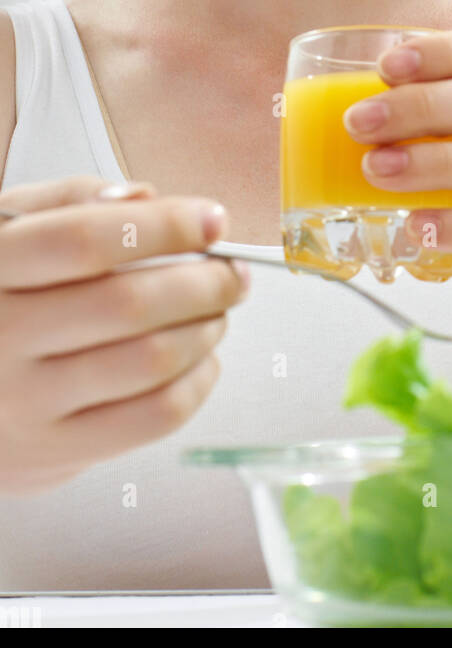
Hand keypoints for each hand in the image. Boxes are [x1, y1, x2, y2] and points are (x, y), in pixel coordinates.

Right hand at [0, 174, 247, 494]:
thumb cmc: (5, 295)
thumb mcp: (15, 229)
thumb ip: (75, 200)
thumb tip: (144, 198)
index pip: (84, 240)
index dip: (162, 226)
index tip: (213, 221)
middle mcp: (3, 337)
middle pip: (129, 303)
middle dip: (205, 281)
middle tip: (232, 271)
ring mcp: (30, 401)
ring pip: (151, 361)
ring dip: (207, 328)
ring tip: (218, 309)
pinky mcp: (61, 448)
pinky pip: (156, 415)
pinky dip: (199, 380)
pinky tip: (201, 355)